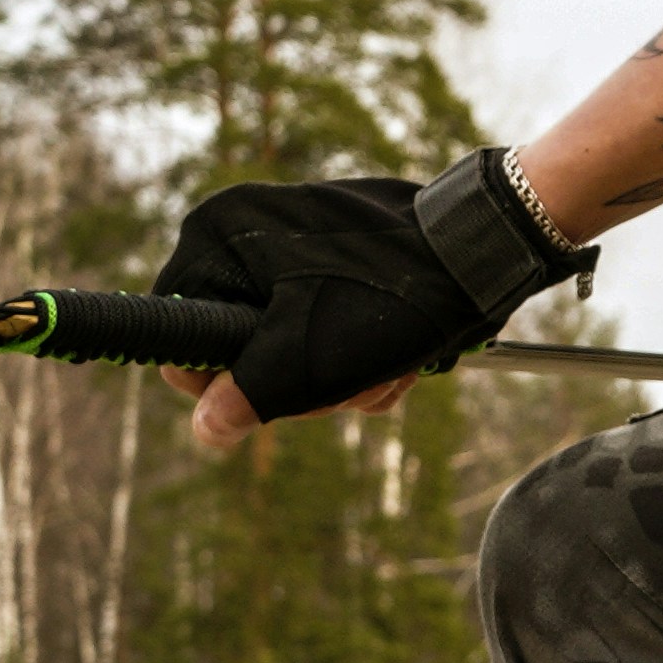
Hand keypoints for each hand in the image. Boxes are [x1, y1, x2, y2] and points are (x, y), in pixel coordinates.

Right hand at [151, 177, 487, 452]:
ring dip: (340, 379)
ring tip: (386, 365)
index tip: (272, 391)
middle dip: (301, 384)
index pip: (182, 337)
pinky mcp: (335, 261)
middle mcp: (245, 232)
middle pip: (241, 350)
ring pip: (291, 347)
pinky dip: (361, 355)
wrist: (481, 252)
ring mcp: (293, 245)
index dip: (221, 382)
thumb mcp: (309, 358)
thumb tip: (206, 431)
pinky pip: (326, 327)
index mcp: (218, 239)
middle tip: (348, 382)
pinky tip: (400, 356)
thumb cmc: (390, 296)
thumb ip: (247, 397)